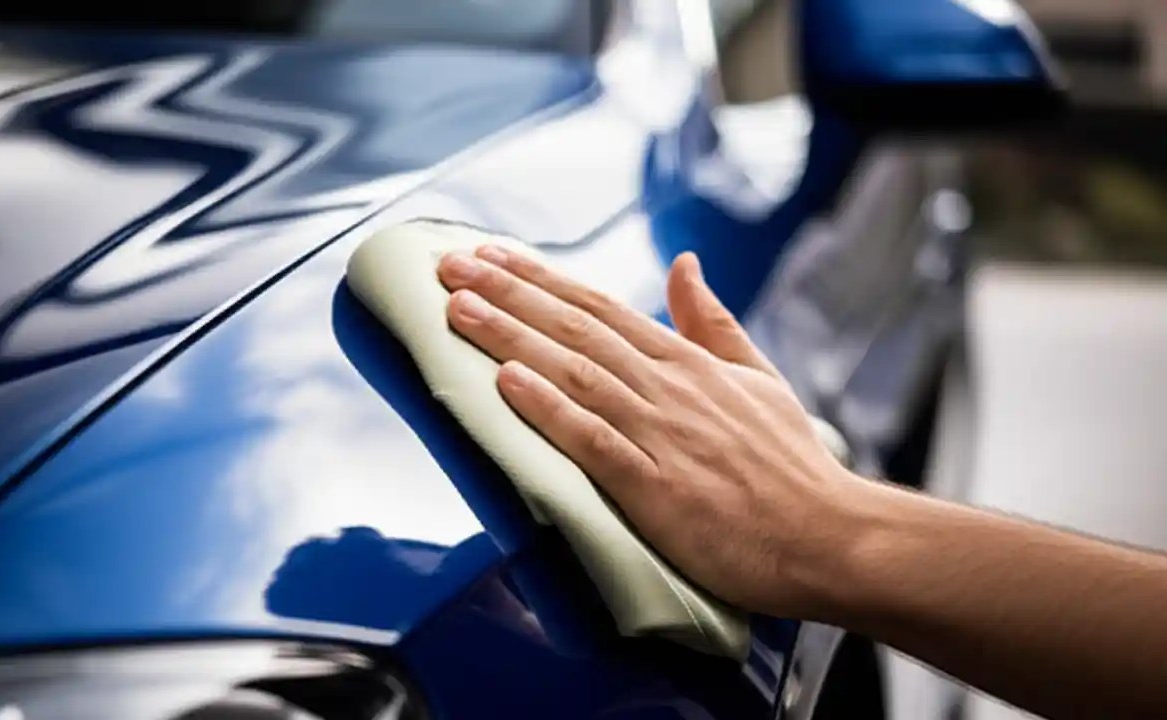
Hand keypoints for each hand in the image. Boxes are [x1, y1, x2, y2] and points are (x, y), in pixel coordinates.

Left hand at [437, 246, 868, 617]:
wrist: (828, 536)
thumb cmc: (791, 465)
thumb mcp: (757, 377)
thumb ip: (712, 322)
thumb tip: (683, 264)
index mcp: (686, 362)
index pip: (599, 308)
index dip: (540, 279)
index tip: (490, 255)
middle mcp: (667, 387)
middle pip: (574, 329)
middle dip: (507, 293)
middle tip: (450, 266)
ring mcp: (660, 434)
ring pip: (573, 372)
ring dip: (512, 337)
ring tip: (460, 310)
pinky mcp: (655, 486)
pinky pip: (593, 439)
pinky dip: (549, 408)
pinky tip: (508, 382)